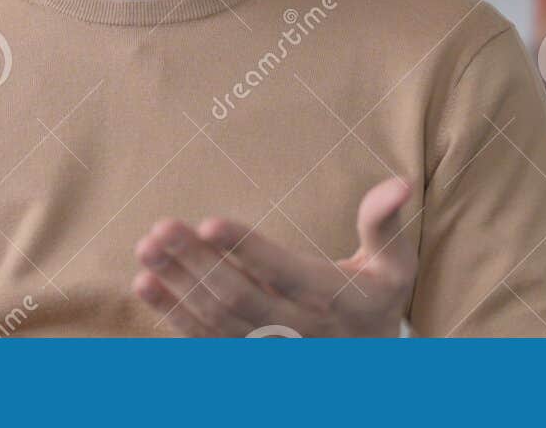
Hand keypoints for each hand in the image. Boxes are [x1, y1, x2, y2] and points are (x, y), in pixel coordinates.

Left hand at [130, 176, 416, 336]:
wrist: (368, 364)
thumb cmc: (376, 301)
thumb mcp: (394, 266)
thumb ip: (385, 224)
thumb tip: (400, 182)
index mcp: (334, 300)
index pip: (285, 273)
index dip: (247, 249)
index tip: (210, 222)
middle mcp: (298, 331)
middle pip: (238, 298)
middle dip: (196, 263)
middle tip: (161, 227)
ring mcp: (269, 351)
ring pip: (215, 321)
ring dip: (177, 285)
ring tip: (146, 247)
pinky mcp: (246, 360)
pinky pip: (203, 342)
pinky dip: (172, 314)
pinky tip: (146, 284)